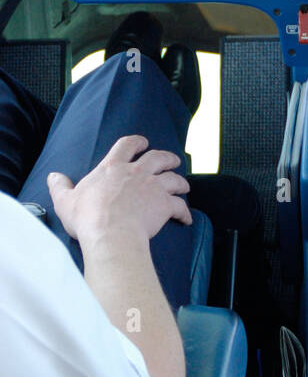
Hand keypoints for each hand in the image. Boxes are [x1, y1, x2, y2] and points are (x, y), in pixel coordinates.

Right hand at [47, 135, 192, 248]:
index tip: (143, 143)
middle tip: (173, 160)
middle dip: (168, 158)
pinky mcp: (165, 205)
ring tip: (184, 186)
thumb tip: (53, 176)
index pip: (127, 145)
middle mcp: (137, 172)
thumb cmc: (87, 218)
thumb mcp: (66, 200)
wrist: (110, 234)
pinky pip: (180, 206)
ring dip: (181, 182)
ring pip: (174, 179)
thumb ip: (60, 186)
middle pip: (159, 157)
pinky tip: (186, 218)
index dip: (137, 142)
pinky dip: (184, 211)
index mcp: (113, 168)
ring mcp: (154, 187)